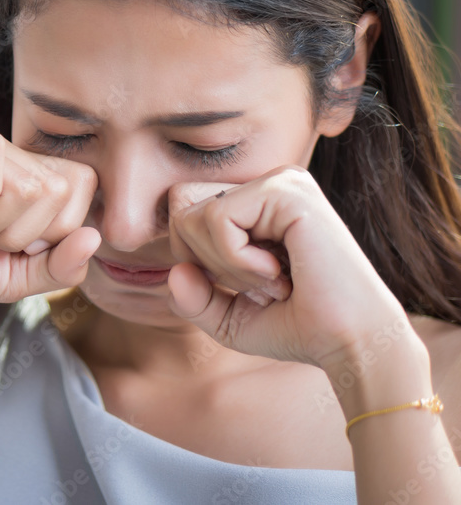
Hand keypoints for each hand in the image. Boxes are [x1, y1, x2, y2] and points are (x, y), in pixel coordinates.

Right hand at [0, 121, 101, 314]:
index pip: (82, 187)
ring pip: (29, 180)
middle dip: (21, 234)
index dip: (52, 231)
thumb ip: (58, 267)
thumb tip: (95, 238)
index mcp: (27, 176)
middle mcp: (8, 153)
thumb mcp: (12, 279)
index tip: (7, 245)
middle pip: (60, 187)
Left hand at [165, 164, 410, 368]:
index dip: (193, 258)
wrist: (351, 344)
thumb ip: (190, 297)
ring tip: (273, 280)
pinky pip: (217, 218)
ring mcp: (279, 181)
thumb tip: (174, 272)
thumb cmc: (296, 328)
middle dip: (203, 260)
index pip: (180, 211)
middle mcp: (267, 183)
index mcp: (255, 202)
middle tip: (258, 284)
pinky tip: (278, 273)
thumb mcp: (225, 317)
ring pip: (193, 213)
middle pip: (179, 207)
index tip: (243, 285)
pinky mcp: (286, 190)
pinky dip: (237, 260)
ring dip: (224, 265)